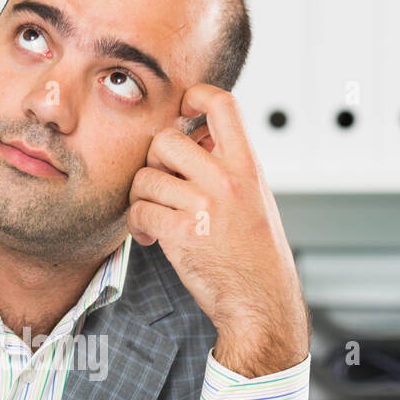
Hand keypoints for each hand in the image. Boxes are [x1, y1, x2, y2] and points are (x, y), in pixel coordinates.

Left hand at [128, 84, 308, 377]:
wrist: (260, 303)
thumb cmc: (256, 256)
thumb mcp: (255, 199)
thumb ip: (229, 166)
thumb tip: (196, 134)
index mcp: (247, 167)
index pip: (222, 104)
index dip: (195, 96)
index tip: (183, 109)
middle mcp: (226, 181)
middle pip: (165, 140)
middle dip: (153, 162)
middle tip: (159, 184)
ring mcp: (204, 206)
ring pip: (145, 178)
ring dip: (141, 199)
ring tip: (154, 218)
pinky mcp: (181, 233)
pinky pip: (139, 211)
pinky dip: (138, 225)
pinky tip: (151, 237)